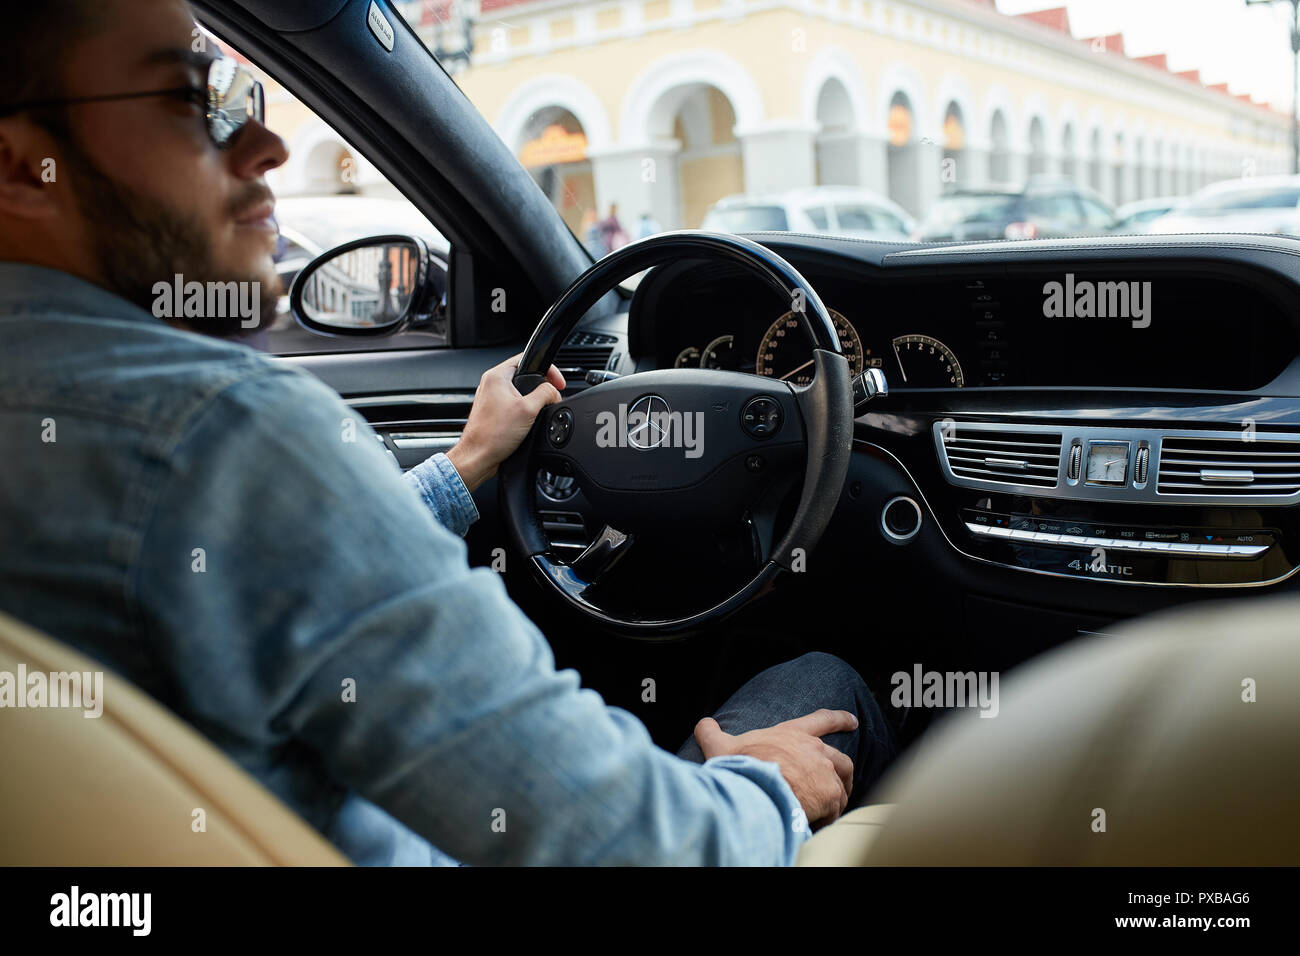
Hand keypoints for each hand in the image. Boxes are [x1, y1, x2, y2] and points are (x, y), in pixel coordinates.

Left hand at [445, 353, 565, 491]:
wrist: (478, 457)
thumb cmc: (492, 435)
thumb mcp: (528, 410)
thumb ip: (545, 394)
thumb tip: (554, 392)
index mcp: (496, 376)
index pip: (527, 358)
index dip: (548, 369)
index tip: (558, 383)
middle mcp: (491, 384)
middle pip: (525, 375)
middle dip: (541, 387)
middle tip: (550, 399)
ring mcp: (491, 398)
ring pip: (520, 392)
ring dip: (533, 401)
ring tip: (538, 413)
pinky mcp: (494, 412)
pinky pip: (514, 405)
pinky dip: (524, 411)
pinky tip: (528, 423)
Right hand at [693, 709, 856, 825]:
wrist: (755, 789)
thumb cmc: (740, 766)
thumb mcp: (720, 745)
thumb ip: (711, 731)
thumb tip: (703, 724)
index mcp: (793, 734)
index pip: (822, 719)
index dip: (839, 718)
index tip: (853, 720)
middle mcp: (815, 750)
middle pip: (841, 757)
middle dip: (843, 770)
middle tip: (842, 781)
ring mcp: (825, 772)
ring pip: (842, 783)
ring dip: (839, 794)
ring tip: (832, 806)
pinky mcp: (829, 795)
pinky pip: (835, 808)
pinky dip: (829, 815)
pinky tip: (819, 823)